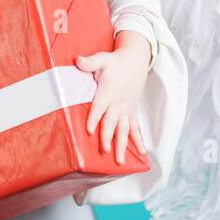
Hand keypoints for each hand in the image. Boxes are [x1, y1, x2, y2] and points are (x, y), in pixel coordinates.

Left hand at [74, 29, 151, 165]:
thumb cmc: (115, 61)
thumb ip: (89, 62)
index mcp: (108, 92)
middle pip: (111, 122)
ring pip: (124, 130)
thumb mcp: (102, 58)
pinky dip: (138, 141)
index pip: (99, 107)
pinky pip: (135, 128)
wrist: (135, 60)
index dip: (94, 118)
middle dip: (108, 137)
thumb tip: (77, 60)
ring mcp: (126, 109)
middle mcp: (118, 103)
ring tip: (120, 161)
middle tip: (104, 150)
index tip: (89, 130)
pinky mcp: (132, 111)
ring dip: (122, 145)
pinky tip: (142, 154)